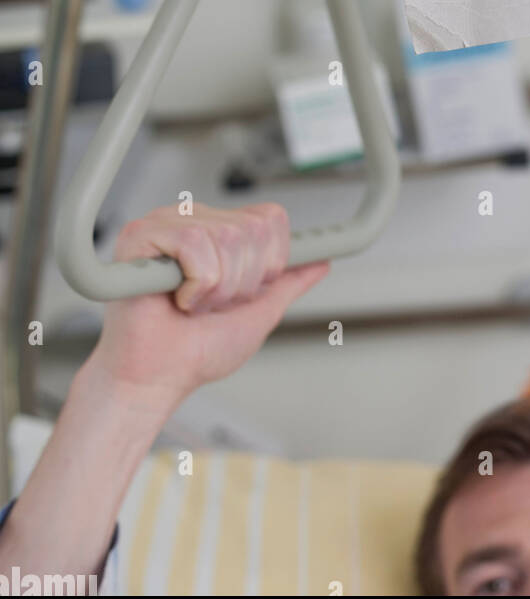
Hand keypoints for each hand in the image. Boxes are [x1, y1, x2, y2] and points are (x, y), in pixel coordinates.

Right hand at [88, 202, 327, 414]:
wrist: (155, 380)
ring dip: (218, 287)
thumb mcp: (258, 314)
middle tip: (212, 303)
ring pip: (227, 235)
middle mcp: (193, 220)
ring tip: (192, 303)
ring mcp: (165, 224)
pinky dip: (195, 283)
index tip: (247, 291)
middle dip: (243, 281)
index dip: (269, 261)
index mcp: (218, 231)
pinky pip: (193, 242)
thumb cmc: (194, 352)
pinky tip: (176, 297)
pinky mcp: (139, 235)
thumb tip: (321, 261)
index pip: (270, 218)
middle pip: (253, 228)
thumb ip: (288, 284)